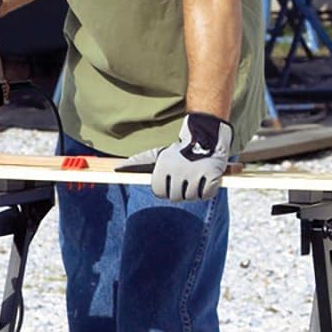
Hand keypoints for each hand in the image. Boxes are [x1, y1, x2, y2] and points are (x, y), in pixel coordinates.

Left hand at [116, 113, 234, 200]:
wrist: (206, 134)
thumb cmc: (179, 150)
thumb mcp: (159, 153)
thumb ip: (140, 161)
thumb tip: (119, 168)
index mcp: (164, 166)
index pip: (159, 191)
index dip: (164, 190)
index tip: (170, 184)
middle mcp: (179, 171)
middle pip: (175, 197)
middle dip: (179, 191)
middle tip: (184, 181)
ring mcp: (196, 174)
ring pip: (191, 197)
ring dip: (193, 192)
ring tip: (194, 179)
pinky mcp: (213, 175)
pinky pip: (207, 194)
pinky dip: (207, 191)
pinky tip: (205, 181)